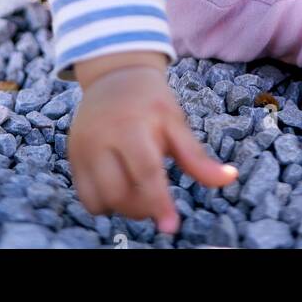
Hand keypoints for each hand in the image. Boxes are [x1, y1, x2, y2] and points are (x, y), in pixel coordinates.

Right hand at [69, 55, 238, 232]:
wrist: (114, 75)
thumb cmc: (151, 100)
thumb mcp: (176, 121)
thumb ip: (197, 157)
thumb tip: (229, 178)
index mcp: (130, 125)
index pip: (145, 172)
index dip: (159, 202)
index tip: (171, 226)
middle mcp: (100, 138)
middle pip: (120, 193)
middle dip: (142, 206)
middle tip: (157, 196)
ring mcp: (81, 148)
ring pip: (100, 200)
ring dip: (123, 207)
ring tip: (138, 187)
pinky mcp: (72, 157)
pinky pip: (86, 197)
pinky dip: (105, 202)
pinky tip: (121, 186)